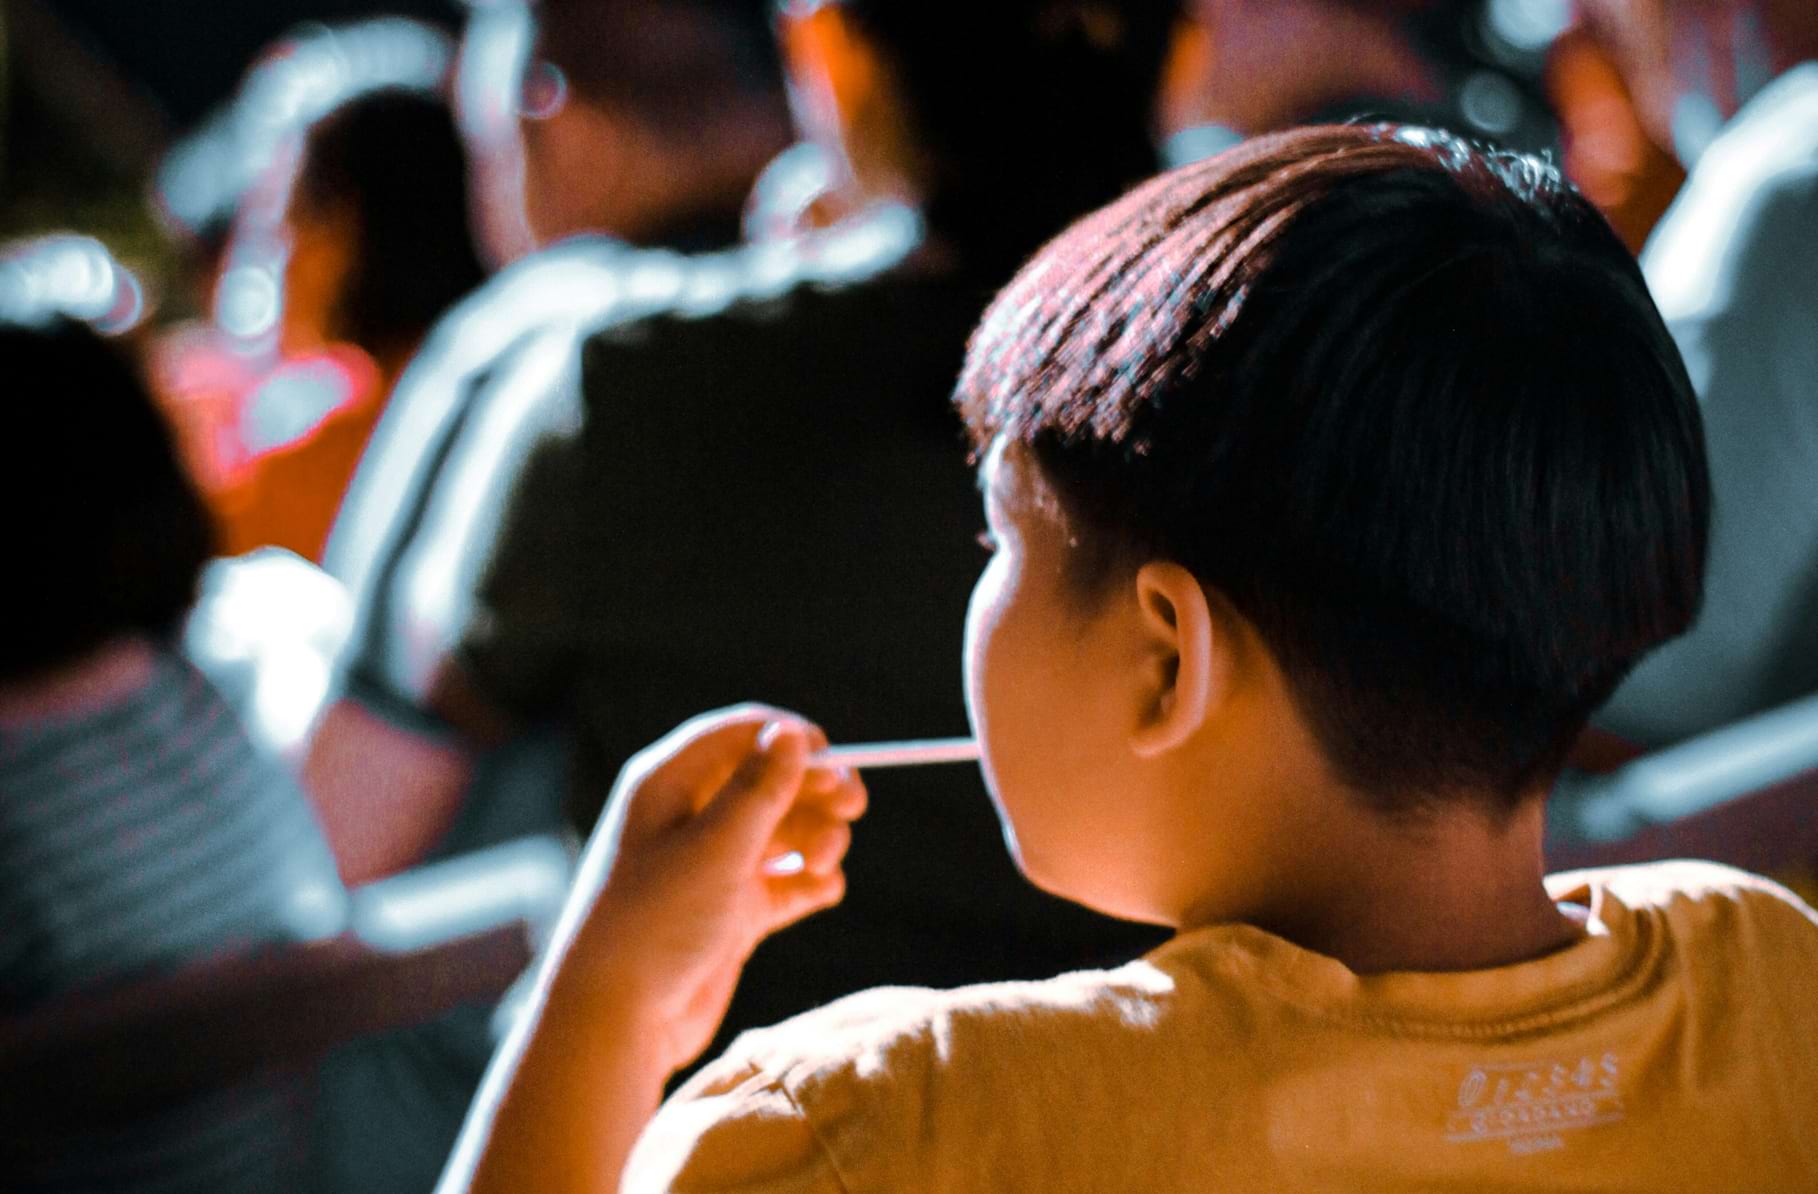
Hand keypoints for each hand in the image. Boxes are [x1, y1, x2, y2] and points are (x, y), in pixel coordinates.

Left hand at [556, 705, 866, 1075]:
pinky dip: (809, 881)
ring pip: (785, 831)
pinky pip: (785, 881)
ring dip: (817, 837)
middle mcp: (691, 818)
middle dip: (815, 790)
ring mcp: (713, 867)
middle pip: (770, 780)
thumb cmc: (655, 920)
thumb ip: (761, 788)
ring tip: (825, 862)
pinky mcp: (731, 912)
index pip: (738, 734)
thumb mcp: (715, 846)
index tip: (834, 756)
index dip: (788, 737)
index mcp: (669, 784)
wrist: (619, 1019)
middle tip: (853, 806)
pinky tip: (822, 890)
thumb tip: (792, 731)